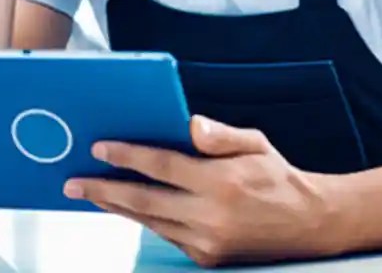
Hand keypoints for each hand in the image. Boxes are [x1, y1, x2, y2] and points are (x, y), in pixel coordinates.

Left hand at [64, 116, 342, 268]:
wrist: (309, 224)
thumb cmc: (277, 177)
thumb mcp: (255, 143)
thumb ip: (219, 134)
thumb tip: (189, 124)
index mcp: (221, 182)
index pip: (161, 166)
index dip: (127, 156)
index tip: (99, 148)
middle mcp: (210, 215)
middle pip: (143, 200)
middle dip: (102, 189)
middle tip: (73, 182)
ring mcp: (206, 242)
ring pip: (148, 221)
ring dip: (115, 206)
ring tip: (89, 193)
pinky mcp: (206, 258)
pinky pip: (164, 234)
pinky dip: (142, 219)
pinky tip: (125, 207)